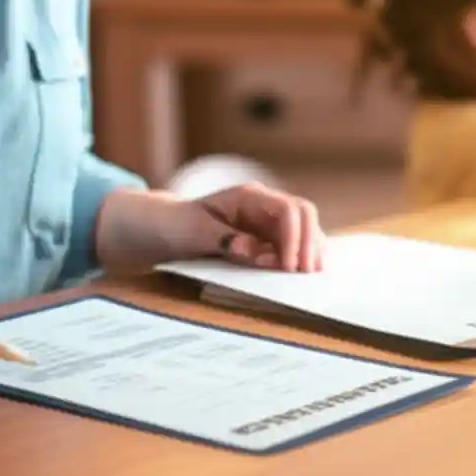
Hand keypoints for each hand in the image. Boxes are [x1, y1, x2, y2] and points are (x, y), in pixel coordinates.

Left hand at [145, 184, 325, 271]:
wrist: (166, 229)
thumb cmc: (178, 225)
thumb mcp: (193, 231)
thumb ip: (223, 239)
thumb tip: (253, 250)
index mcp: (249, 197)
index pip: (287, 209)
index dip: (294, 237)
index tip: (288, 266)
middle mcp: (265, 206)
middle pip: (304, 216)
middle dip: (309, 244)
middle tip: (305, 275)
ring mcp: (268, 223)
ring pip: (305, 231)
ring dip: (309, 253)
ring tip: (306, 279)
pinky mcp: (268, 240)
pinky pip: (295, 247)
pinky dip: (301, 260)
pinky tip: (301, 276)